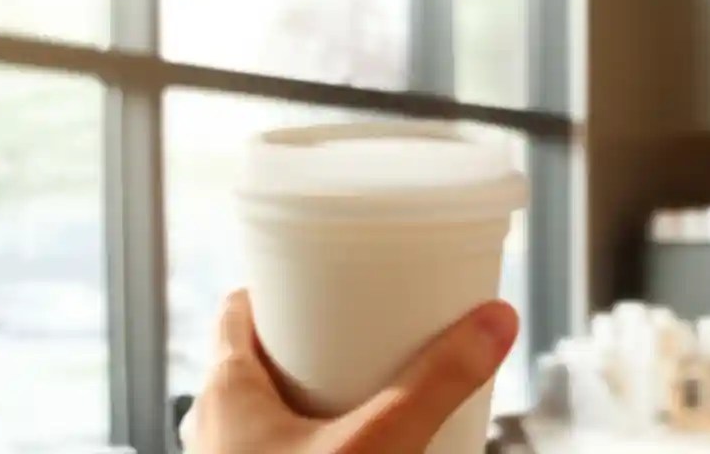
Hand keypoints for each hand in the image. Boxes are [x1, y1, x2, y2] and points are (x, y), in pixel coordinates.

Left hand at [182, 290, 517, 453]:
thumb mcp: (377, 446)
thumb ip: (437, 383)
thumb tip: (496, 319)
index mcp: (226, 389)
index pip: (241, 307)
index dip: (282, 283)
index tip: (331, 274)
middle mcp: (213, 425)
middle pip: (258, 358)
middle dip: (313, 342)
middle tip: (368, 333)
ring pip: (266, 411)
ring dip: (314, 396)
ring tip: (371, 391)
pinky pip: (276, 452)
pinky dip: (312, 442)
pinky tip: (357, 453)